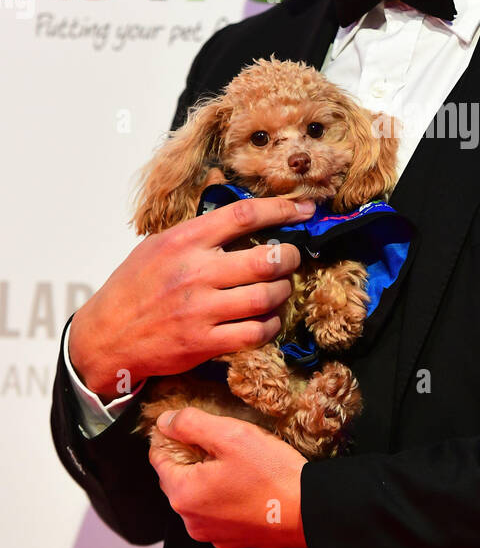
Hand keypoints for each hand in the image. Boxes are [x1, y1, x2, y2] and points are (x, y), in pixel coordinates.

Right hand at [68, 195, 315, 398]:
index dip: (282, 208)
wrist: (106, 336)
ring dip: (282, 292)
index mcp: (184, 241)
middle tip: (291, 257)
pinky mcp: (205, 342)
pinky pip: (256, 332)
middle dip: (290, 257)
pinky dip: (270, 324)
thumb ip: (197, 228)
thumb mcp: (157, 245)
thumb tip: (235, 204)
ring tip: (279, 288)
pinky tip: (266, 318)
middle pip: (266, 258)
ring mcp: (201, 310)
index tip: (305, 208)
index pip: (243, 215)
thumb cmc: (134, 287)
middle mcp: (195, 273)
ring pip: (266, 296)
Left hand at [148, 408, 307, 547]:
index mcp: (183, 494)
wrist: (308, 510)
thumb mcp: (231, 435)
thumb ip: (191, 423)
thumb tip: (165, 421)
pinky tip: (245, 485)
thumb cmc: (273, 474)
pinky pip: (215, 512)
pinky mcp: (230, 540)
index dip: (173, 436)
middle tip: (223, 443)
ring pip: (196, 495)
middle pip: (176, 477)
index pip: (158, 457)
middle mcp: (190, 520)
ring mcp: (210, 533)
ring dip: (207, 477)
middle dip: (192, 457)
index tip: (194, 426)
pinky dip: (222, 497)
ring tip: (238, 463)